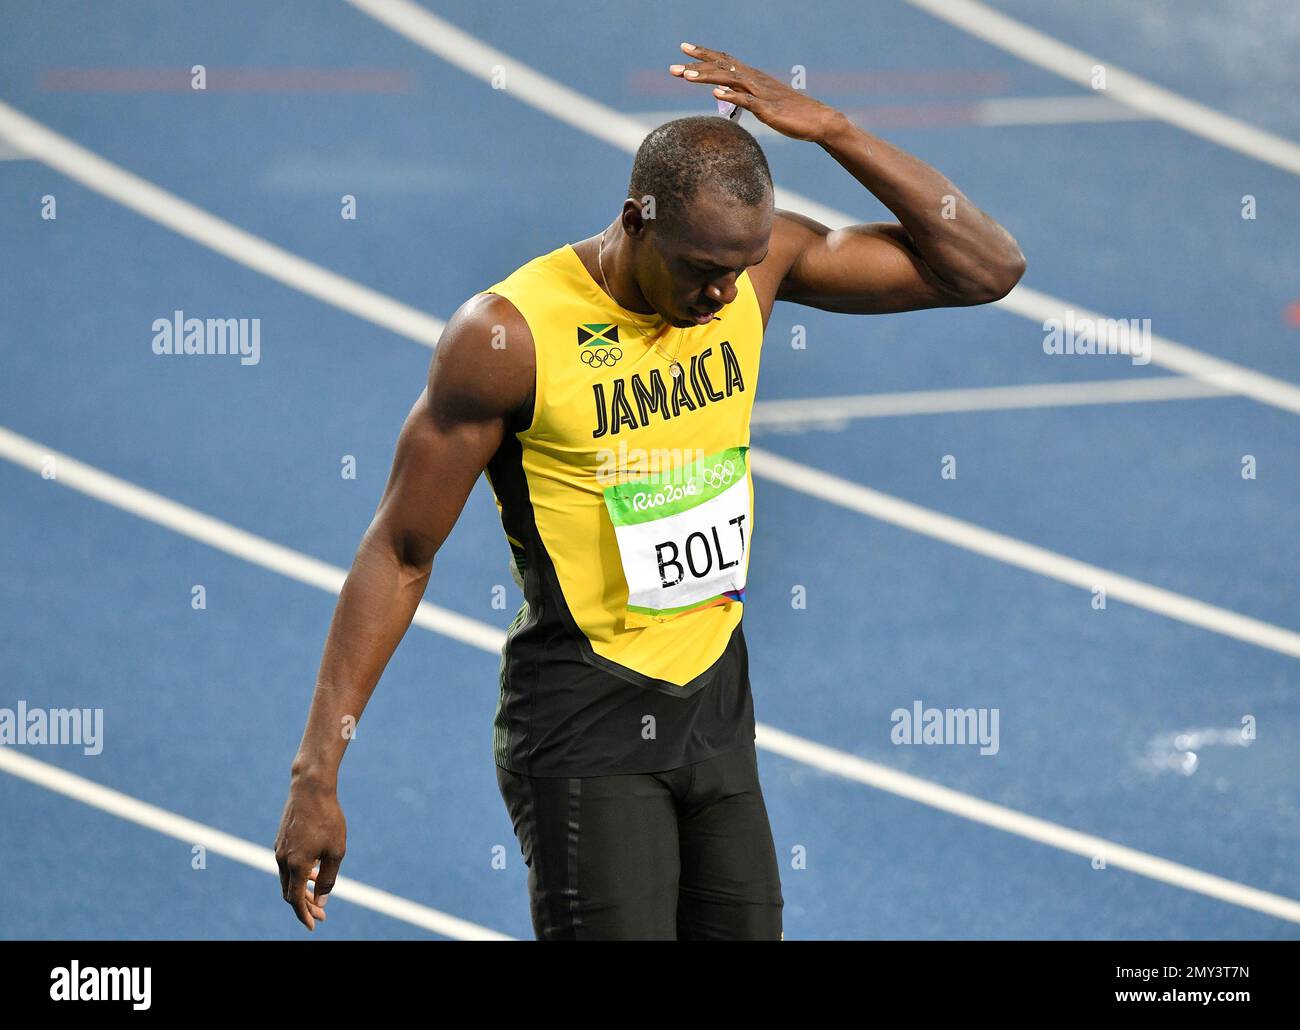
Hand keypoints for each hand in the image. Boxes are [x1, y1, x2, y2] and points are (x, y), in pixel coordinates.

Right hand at [274, 780, 345, 930]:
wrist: (310, 787)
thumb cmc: (328, 818)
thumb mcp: (336, 851)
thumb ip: (328, 879)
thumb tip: (321, 901)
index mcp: (296, 865)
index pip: (295, 900)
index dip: (305, 915)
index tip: (314, 925)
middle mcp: (282, 859)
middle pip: (289, 892)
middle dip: (304, 905)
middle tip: (321, 913)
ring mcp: (279, 848)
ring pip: (287, 878)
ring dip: (302, 889)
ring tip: (319, 892)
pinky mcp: (281, 839)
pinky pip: (287, 864)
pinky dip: (298, 873)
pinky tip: (313, 870)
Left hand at [668, 43, 843, 143]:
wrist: (818, 120)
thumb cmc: (791, 114)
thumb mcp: (762, 103)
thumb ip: (744, 96)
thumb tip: (725, 96)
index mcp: (753, 77)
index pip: (724, 60)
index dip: (704, 54)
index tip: (684, 49)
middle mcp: (755, 80)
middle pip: (721, 67)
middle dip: (696, 66)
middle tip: (672, 67)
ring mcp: (761, 93)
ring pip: (730, 80)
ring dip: (706, 77)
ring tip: (686, 76)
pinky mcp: (768, 109)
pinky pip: (746, 100)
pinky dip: (730, 96)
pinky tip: (715, 94)